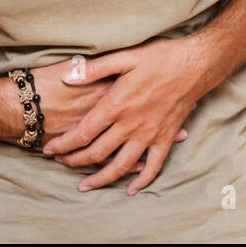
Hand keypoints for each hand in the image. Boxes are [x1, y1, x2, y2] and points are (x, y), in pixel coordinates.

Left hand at [41, 37, 203, 195]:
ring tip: (85, 186)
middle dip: (75, 161)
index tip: (49, 149)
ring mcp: (149, 134)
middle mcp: (131, 125)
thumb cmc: (160, 56)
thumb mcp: (124, 56)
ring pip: (121, 166)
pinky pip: (153, 166)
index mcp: (117, 105)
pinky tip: (131, 189)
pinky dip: (142, 181)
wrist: (196, 64)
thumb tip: (66, 77)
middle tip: (61, 163)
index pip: (83, 132)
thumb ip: (93, 69)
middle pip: (97, 153)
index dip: (64, 144)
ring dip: (101, 179)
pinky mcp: (166, 138)